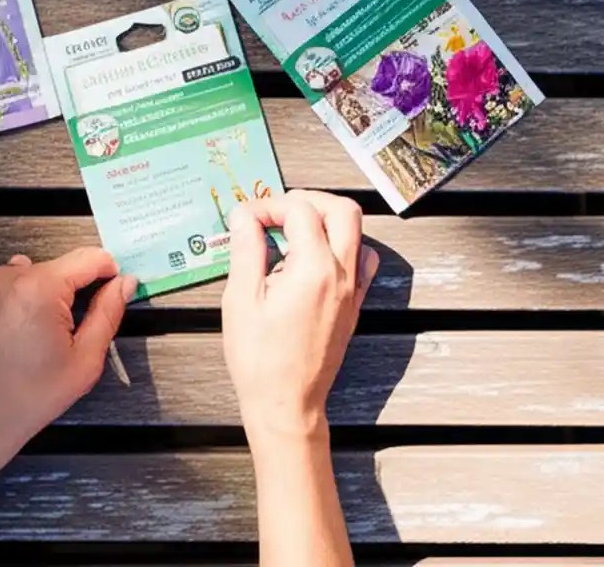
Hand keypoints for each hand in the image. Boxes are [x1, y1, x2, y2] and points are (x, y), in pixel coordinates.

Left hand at [0, 248, 137, 454]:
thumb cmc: (28, 394)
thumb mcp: (85, 358)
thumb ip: (108, 313)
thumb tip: (124, 285)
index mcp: (39, 288)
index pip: (90, 257)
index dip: (111, 272)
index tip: (118, 289)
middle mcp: (12, 277)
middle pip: (66, 265)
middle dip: (81, 290)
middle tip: (81, 329)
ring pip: (45, 272)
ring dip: (57, 294)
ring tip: (53, 334)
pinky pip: (22, 281)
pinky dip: (34, 298)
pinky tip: (33, 330)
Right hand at [221, 190, 378, 442]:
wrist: (286, 403)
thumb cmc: (260, 360)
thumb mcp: (241, 299)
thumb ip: (246, 250)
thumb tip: (243, 216)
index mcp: (314, 270)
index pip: (299, 211)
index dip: (269, 205)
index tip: (245, 217)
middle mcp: (343, 275)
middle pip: (342, 209)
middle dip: (307, 200)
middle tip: (276, 211)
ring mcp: (354, 291)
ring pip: (356, 232)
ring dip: (328, 220)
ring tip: (294, 231)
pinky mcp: (354, 305)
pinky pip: (361, 261)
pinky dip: (342, 246)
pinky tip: (313, 258)